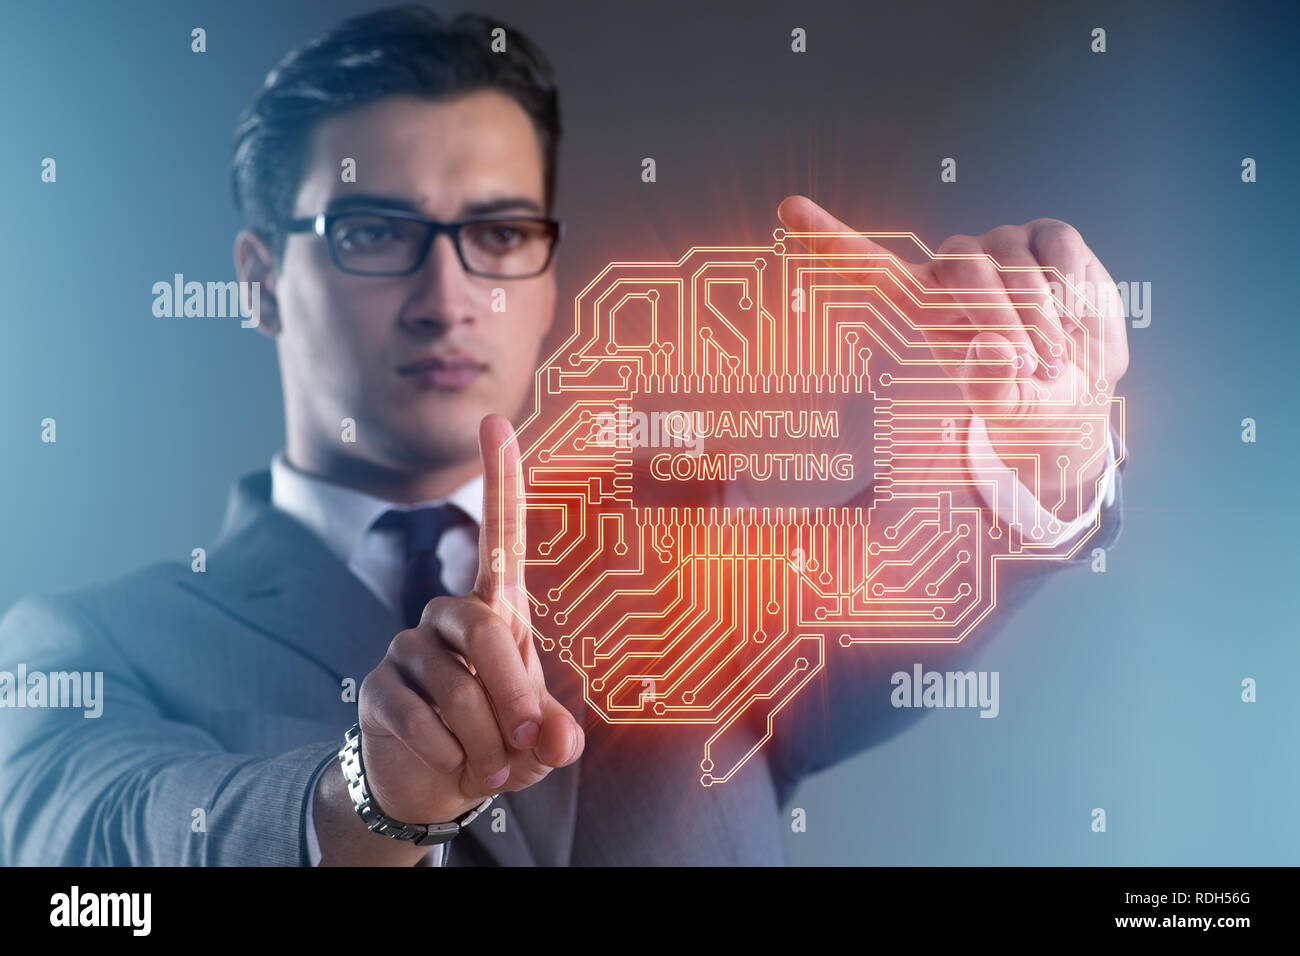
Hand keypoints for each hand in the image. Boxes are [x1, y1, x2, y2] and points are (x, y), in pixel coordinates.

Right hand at [354, 414, 582, 826]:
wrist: (437, 783)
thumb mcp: (541, 739)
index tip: (495, 420)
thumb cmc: (502, 740)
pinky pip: (417, 718)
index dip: (499, 479)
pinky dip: (448, 756)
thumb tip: (558, 740)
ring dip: (484, 742)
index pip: (500, 535)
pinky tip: (453, 766)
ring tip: (492, 769)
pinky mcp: (379, 687)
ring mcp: (409, 648)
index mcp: (498, 609)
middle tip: (529, 744)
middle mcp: (451, 616)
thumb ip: (556, 733)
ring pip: (454, 687)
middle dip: (513, 693)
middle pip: (483, 628)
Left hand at [776, 196, 1128, 515]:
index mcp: (925, 307)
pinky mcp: (1047, 236)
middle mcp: (955, 268)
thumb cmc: (1031, 397)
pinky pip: (1058, 249)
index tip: (788, 208)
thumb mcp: (1011, 410)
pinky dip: (1072, 288)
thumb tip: (993, 352)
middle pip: (965, 271)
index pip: (870, 267)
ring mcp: (1001, 246)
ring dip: (1043, 318)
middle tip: (1031, 368)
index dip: (830, 238)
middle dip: (1002, 321)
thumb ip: (993, 390)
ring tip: (1054, 356)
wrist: (1086, 384)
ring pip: (1015, 264)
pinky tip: (1075, 315)